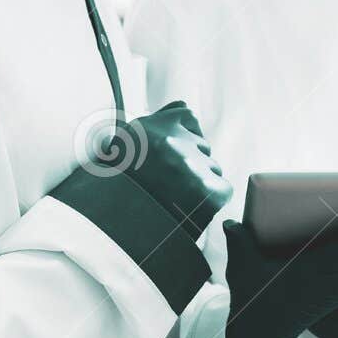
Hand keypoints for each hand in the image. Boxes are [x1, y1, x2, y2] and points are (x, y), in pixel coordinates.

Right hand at [89, 101, 232, 242]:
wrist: (115, 230)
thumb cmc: (116, 193)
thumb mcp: (124, 147)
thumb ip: (154, 124)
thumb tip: (183, 106)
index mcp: (150, 126)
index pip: (187, 116)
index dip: (183, 137)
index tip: (172, 155)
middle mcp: (172, 140)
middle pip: (201, 144)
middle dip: (191, 162)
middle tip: (169, 185)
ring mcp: (191, 163)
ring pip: (211, 167)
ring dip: (200, 182)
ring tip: (174, 200)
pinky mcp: (208, 188)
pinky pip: (222, 189)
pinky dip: (211, 201)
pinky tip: (188, 210)